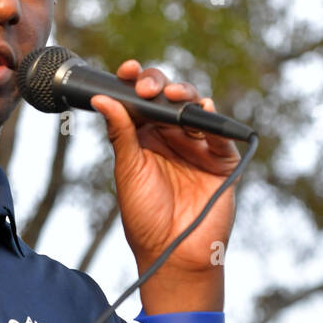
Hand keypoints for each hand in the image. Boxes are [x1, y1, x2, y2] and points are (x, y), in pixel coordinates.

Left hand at [90, 60, 238, 280]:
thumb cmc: (144, 216)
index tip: (127, 70)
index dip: (135, 82)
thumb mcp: (128, 169)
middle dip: (159, 84)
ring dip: (186, 95)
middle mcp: (170, 138)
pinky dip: (213, 118)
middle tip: (148, 87)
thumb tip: (102, 98)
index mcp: (143, 138)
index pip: (139, 101)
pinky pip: (220, 133)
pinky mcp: (221, 160)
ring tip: (175, 96)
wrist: (172, 252)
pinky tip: (203, 110)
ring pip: (195, 108)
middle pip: (168, 98)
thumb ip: (120, 132)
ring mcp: (197, 147)